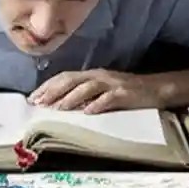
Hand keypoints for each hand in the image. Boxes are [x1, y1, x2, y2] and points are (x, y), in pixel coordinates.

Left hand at [29, 69, 158, 113]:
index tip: (33, 98)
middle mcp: (99, 76)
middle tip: (40, 103)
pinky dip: (97, 104)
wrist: (155, 89)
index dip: (48, 86)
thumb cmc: (125, 93)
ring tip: (58, 109)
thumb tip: (60, 106)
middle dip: (54, 91)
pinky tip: (88, 112)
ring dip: (71, 98)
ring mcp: (112, 84)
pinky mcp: (124, 94)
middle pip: (71, 80)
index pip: (64, 77)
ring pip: (87, 87)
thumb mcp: (101, 92)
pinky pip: (109, 98)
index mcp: (91, 75)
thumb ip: (84, 96)